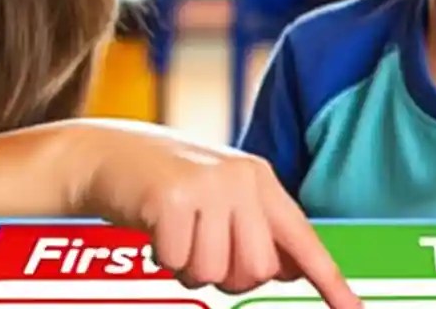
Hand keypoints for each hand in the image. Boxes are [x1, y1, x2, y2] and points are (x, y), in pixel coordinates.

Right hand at [59, 119, 360, 308]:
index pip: (302, 238)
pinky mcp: (173, 199)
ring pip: (217, 272)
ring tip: (176, 235)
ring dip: (191, 268)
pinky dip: (163, 258)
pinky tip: (155, 230)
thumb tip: (290, 270)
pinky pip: (179, 263)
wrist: (105, 153)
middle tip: (200, 249)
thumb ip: (255, 227)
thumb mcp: (218, 196)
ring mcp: (207, 186)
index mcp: (258, 179)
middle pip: (257, 270)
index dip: (330, 281)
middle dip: (227, 274)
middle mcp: (239, 179)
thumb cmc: (161, 180)